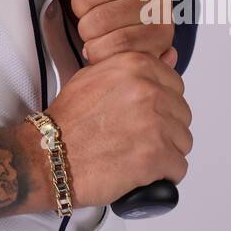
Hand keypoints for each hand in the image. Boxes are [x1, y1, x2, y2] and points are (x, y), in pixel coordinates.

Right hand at [45, 51, 191, 207]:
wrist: (48, 153)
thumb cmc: (69, 119)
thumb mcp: (96, 77)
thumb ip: (135, 68)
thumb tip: (173, 56)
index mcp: (135, 65)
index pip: (175, 86)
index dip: (160, 105)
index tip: (142, 116)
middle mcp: (148, 90)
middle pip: (182, 115)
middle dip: (165, 130)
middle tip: (135, 139)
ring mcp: (153, 123)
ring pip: (183, 142)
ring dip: (164, 152)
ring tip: (135, 155)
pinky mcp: (154, 156)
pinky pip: (178, 168)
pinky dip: (163, 175)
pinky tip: (140, 171)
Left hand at [48, 0, 176, 68]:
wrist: (134, 37)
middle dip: (80, 6)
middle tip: (94, 10)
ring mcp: (163, 5)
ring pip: (97, 19)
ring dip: (89, 31)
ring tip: (101, 28)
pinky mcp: (161, 38)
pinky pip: (112, 45)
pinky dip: (99, 50)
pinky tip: (107, 44)